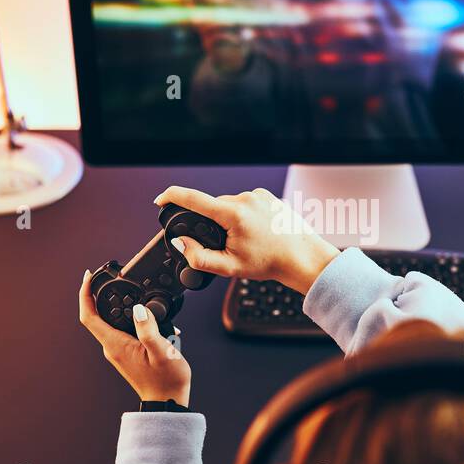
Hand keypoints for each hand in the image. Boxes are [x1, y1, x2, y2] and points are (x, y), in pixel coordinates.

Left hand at [78, 270, 190, 404]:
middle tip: (107, 277)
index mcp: (116, 345)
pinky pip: (121, 330)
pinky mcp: (127, 353)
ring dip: (117, 305)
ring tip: (131, 292)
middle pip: (96, 316)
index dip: (85, 294)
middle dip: (99, 294)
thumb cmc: (167, 381)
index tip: (89, 276)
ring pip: (110, 322)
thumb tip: (139, 309)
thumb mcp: (162, 351)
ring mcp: (119, 351)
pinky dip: (128, 317)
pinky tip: (146, 316)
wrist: (168, 402)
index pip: (89, 316)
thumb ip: (149, 329)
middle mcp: (113, 347)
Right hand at [154, 186, 340, 294]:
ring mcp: (258, 195)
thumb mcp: (229, 267)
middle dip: (212, 224)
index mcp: (233, 214)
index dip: (171, 198)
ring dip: (229, 221)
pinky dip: (243, 217)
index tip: (160, 200)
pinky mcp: (267, 196)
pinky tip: (256, 232)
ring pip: (229, 206)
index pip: (193, 198)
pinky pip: (245, 204)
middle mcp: (245, 198)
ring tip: (248, 241)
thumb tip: (181, 242)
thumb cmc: (271, 263)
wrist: (302, 258)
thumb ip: (199, 257)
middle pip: (213, 206)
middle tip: (229, 245)